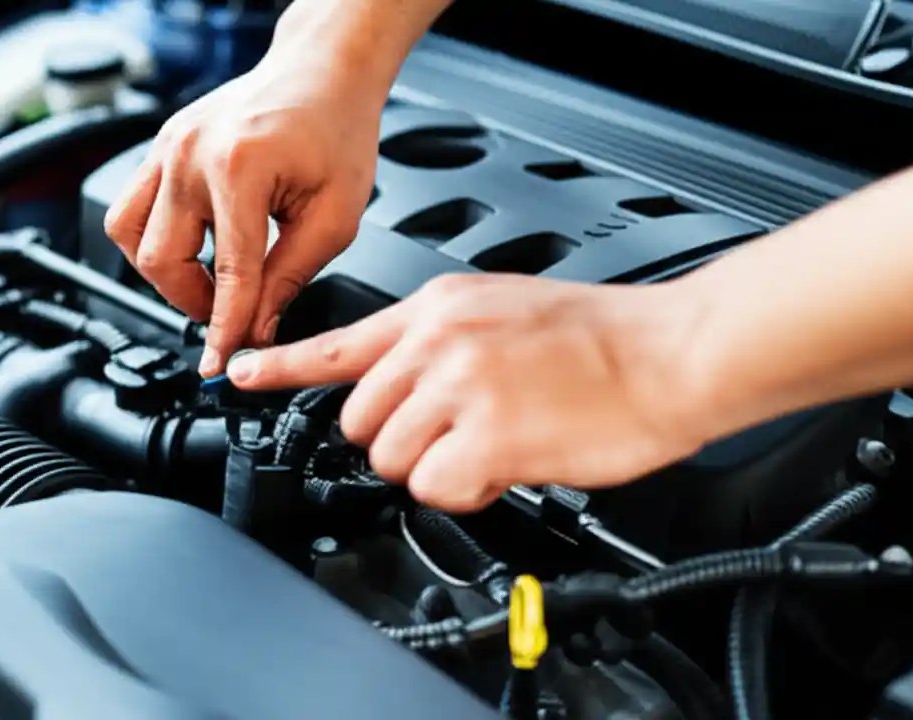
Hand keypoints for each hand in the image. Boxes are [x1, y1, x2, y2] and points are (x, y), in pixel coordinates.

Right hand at [103, 41, 384, 376]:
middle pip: (160, 259)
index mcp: (240, 168)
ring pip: (128, 234)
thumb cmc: (336, 129)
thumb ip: (290, 277)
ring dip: (164, 272)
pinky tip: (194, 244)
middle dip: (193, 301)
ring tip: (207, 279)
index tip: (218, 365)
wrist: (322, 72)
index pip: (226, 272)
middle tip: (230, 312)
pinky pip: (132, 207)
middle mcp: (191, 154)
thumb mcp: (335, 216)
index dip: (223, 327)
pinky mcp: (161, 146)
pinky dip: (154, 238)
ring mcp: (168, 146)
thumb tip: (257, 327)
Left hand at [226, 274, 718, 511]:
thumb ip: (438, 342)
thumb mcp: (501, 309)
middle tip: (456, 435)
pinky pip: (435, 489)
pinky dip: (466, 491)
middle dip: (398, 442)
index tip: (239, 374)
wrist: (673, 351)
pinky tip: (506, 465)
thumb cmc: (602, 337)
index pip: (337, 341)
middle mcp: (437, 343)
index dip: (281, 367)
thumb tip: (402, 382)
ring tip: (492, 444)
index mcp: (437, 307)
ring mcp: (459, 388)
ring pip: (390, 459)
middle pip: (358, 422)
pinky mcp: (487, 437)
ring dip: (434, 468)